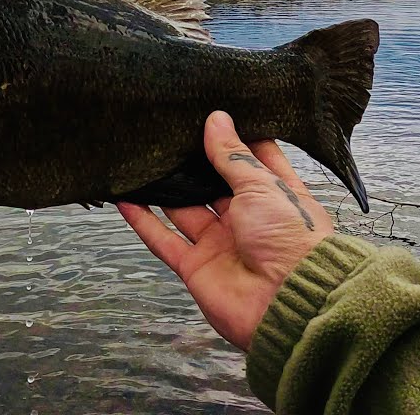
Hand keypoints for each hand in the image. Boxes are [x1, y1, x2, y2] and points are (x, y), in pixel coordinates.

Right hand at [118, 111, 333, 349]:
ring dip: (163, 188)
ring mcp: (219, 243)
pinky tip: (126, 199)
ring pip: (183, 209)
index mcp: (273, 196)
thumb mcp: (263, 186)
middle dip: (192, 162)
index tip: (212, 113)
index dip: (234, 138)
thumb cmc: (292, 243)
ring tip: (141, 159)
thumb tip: (217, 120)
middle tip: (168, 133)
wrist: (288, 304)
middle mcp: (246, 219)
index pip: (252, 160)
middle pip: (211, 184)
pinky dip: (143, 221)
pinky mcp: (196, 267)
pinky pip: (164, 240)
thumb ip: (233, 155)